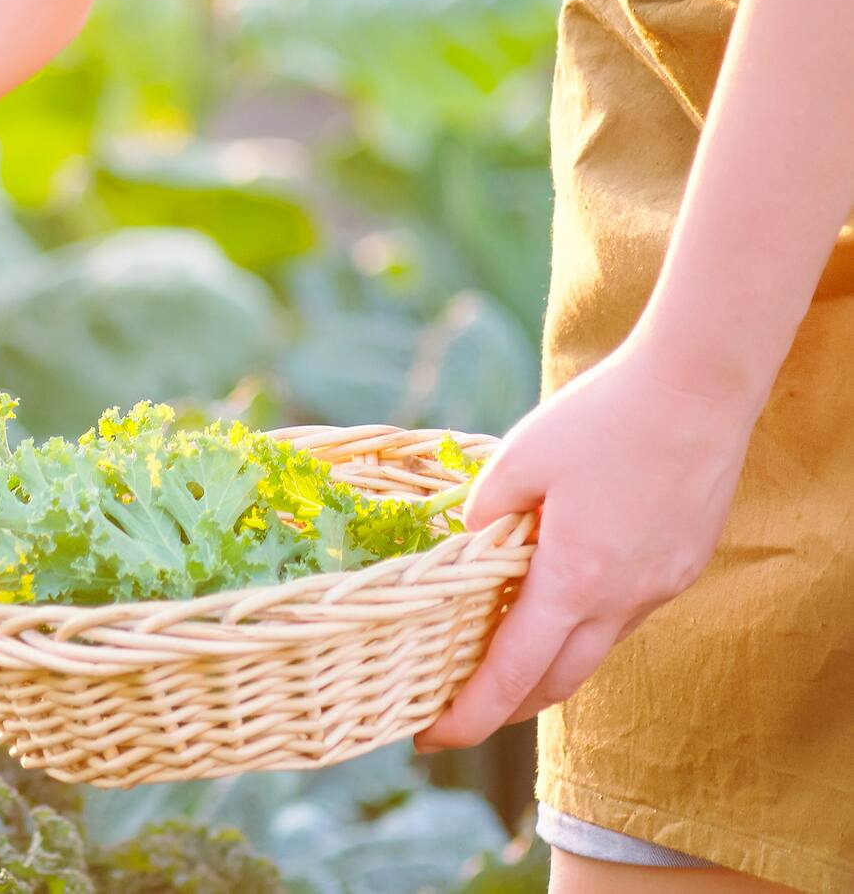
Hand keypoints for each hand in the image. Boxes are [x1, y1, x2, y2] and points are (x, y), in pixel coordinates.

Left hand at [413, 339, 757, 750]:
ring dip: (549, 669)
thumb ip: (483, 513)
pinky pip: (625, 617)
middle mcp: (622, 599)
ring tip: (503, 662)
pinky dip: (585, 627)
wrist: (698, 389)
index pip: (512, 673)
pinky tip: (562, 605)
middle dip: (506, 709)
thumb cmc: (600, 417)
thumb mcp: (517, 459)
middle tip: (460, 711)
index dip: (469, 715)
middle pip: (557, 683)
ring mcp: (659, 587)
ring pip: (595, 651)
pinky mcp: (681, 568)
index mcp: (573, 580)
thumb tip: (463, 545)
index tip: (431, 740)